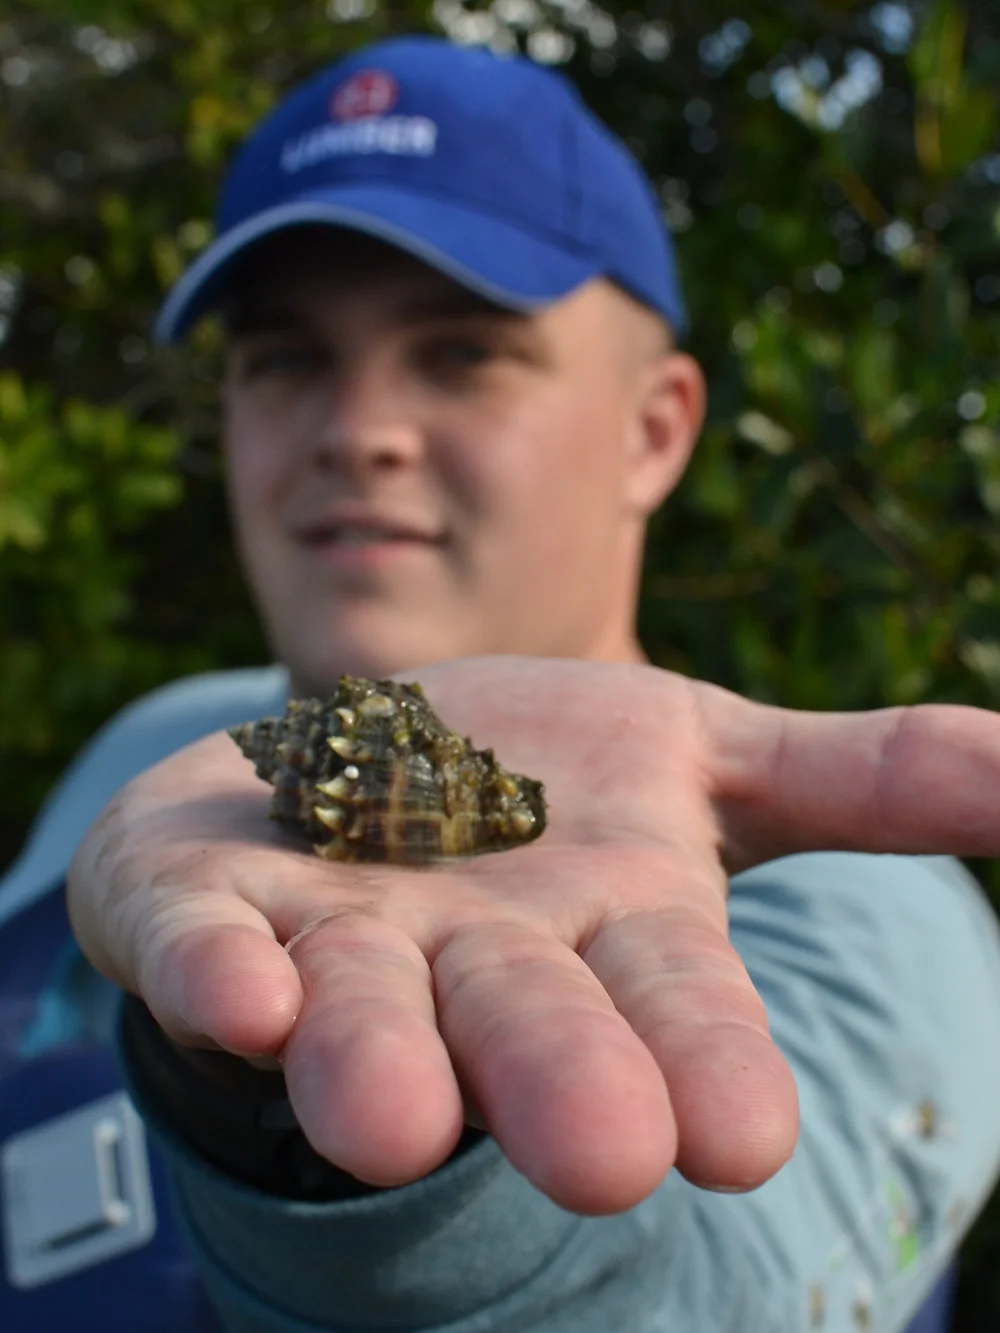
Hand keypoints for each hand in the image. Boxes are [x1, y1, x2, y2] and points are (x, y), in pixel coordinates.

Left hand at [67, 657, 999, 1214]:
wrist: (354, 758)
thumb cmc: (537, 779)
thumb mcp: (699, 755)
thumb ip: (854, 776)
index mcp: (605, 931)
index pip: (671, 1005)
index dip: (703, 1058)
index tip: (739, 1132)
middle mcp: (476, 959)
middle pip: (525, 1025)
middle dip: (561, 1083)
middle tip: (600, 1156)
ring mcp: (335, 939)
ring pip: (358, 1015)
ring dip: (371, 1063)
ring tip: (390, 1118)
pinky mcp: (209, 909)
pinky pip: (205, 949)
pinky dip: (216, 974)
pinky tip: (238, 995)